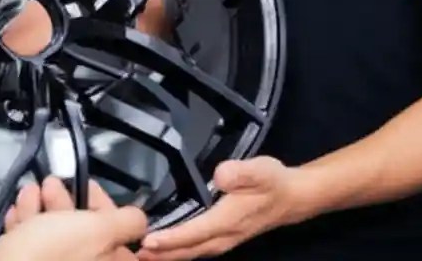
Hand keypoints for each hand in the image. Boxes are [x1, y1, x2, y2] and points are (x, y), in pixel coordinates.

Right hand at [0, 176, 146, 260]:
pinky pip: (29, 246)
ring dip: (41, 209)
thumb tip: (140, 220)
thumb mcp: (101, 230)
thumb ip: (127, 221)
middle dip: (66, 203)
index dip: (102, 206)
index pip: (114, 236)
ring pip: (52, 238)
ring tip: (30, 192)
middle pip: (81, 234)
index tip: (87, 187)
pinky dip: (24, 225)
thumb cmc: (55, 251)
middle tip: (51, 184)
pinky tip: (17, 211)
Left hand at [137, 157, 314, 260]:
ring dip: (165, 255)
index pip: (194, 233)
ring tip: (138, 254)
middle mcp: (223, 237)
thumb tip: (221, 175)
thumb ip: (241, 172)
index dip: (171, 238)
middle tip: (130, 252)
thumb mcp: (260, 170)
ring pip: (189, 253)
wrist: (291, 198)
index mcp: (228, 221)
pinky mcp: (220, 239)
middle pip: (187, 250)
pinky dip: (175, 251)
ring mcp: (221, 241)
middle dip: (160, 253)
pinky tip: (159, 248)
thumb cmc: (272, 182)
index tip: (147, 240)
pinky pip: (193, 250)